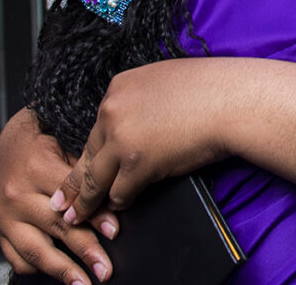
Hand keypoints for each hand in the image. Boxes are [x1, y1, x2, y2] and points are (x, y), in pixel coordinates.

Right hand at [0, 108, 117, 283]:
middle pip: (55, 228)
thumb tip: (115, 202)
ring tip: (83, 282)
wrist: (12, 143)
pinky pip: (17, 258)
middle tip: (105, 269)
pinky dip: (37, 268)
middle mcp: (17, 196)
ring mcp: (5, 217)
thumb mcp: (67, 149)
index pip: (71, 199)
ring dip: (62, 270)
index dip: (94, 217)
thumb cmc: (47, 145)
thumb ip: (86, 176)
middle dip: (84, 251)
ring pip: (34, 250)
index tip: (114, 232)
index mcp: (37, 171)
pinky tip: (58, 273)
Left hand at [53, 58, 231, 225]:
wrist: (232, 100)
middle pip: (89, 153)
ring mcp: (122, 138)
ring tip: (77, 216)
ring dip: (88, 201)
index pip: (98, 126)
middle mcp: (112, 110)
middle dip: (75, 181)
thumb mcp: (165, 80)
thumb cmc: (212, 88)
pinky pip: (119, 192)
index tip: (82, 165)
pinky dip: (121, 203)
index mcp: (118, 86)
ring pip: (95, 178)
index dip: (95, 150)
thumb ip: (143, 98)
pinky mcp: (136, 164)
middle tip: (62, 201)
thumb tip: (140, 119)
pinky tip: (122, 208)